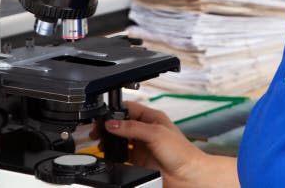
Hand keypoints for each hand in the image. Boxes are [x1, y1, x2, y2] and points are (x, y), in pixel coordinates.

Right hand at [89, 101, 211, 187]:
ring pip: (119, 139)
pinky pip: (121, 155)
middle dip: (108, 126)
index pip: (129, 109)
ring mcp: (141, 145)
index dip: (115, 111)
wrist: (187, 176)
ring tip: (100, 142)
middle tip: (97, 130)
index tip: (103, 117)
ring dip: (109, 140)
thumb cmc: (181, 152)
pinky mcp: (138, 160)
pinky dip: (113, 154)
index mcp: (152, 118)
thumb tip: (113, 124)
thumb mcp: (156, 134)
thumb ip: (133, 128)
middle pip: (121, 124)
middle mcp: (146, 130)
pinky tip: (109, 155)